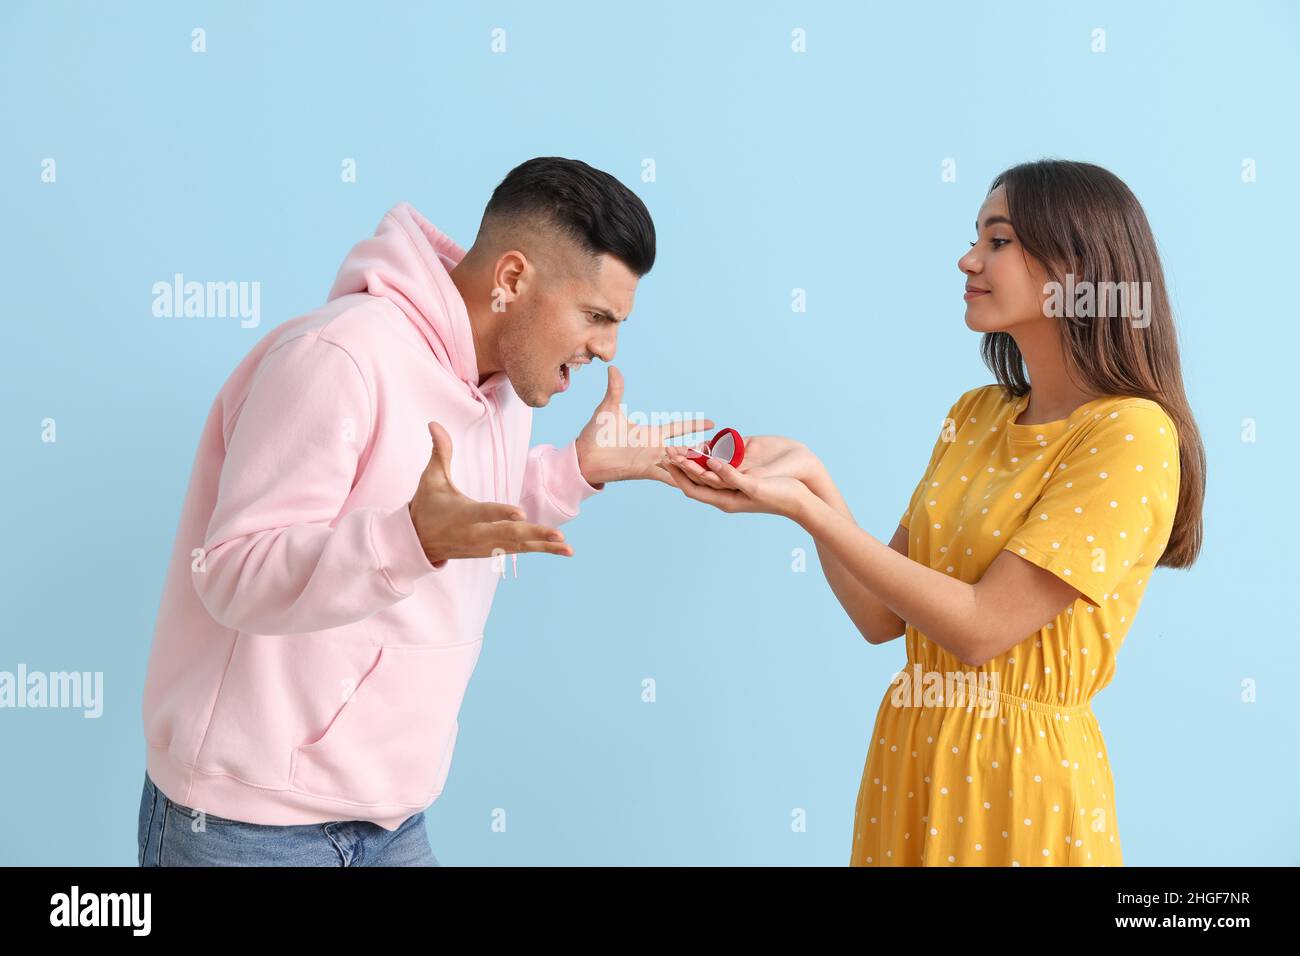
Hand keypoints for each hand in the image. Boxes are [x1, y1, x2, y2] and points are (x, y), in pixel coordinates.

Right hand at [410, 422, 573, 564]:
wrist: (419, 543)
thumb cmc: (426, 507)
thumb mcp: (431, 479)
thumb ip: (440, 452)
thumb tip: (435, 423)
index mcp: (464, 515)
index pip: (485, 513)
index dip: (502, 513)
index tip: (521, 513)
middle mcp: (478, 534)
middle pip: (509, 535)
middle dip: (535, 534)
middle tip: (558, 534)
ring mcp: (486, 546)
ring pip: (518, 546)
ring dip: (544, 545)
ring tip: (567, 546)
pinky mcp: (493, 552)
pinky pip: (520, 550)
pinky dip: (541, 549)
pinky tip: (562, 548)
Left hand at [574, 365, 714, 485]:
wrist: (583, 456)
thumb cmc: (596, 434)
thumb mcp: (608, 409)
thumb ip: (615, 390)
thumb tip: (613, 367)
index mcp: (650, 433)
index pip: (678, 427)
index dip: (695, 424)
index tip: (713, 423)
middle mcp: (654, 448)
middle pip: (685, 447)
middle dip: (703, 448)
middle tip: (725, 450)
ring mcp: (651, 461)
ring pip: (680, 463)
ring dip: (696, 463)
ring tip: (716, 465)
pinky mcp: (644, 471)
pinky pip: (668, 475)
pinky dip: (681, 478)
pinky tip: (696, 481)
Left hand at [667, 434, 826, 490]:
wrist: (802, 498)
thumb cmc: (781, 495)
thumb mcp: (755, 486)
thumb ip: (732, 475)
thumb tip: (710, 463)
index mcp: (725, 500)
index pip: (692, 488)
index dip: (677, 474)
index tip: (666, 459)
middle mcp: (726, 493)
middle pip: (695, 479)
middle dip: (680, 465)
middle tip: (665, 449)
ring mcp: (733, 485)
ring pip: (706, 472)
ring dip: (693, 460)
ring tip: (679, 446)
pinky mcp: (742, 475)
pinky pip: (720, 466)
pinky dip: (710, 456)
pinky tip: (704, 445)